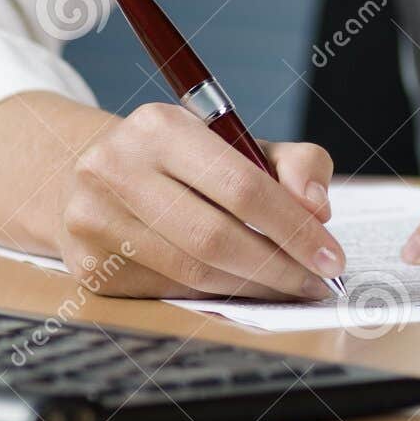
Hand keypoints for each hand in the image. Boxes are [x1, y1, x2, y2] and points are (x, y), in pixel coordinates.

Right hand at [57, 103, 345, 298]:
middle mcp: (114, 168)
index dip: (295, 229)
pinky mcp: (87, 264)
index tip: (332, 258)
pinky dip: (216, 294)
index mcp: (158, 126)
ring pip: (194, 273)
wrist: (92, 173)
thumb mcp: (240, 143)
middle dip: (279, 268)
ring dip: (253, 288)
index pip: (242, 187)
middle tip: (317, 283)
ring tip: (291, 287)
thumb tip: (318, 208)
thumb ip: (296, 163)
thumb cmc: (186, 161)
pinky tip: (243, 287)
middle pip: (216, 238)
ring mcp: (93, 220)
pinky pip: (170, 291)